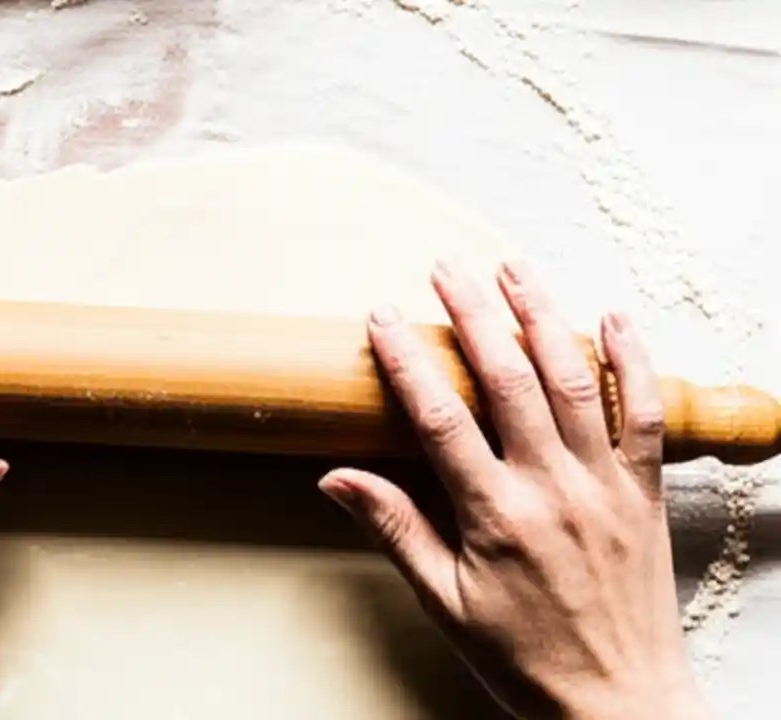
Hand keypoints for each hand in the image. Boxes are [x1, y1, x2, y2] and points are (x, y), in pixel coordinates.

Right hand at [320, 260, 710, 719]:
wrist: (620, 704)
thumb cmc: (525, 659)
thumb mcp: (444, 603)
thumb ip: (395, 530)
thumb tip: (336, 478)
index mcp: (496, 516)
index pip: (441, 418)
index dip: (407, 360)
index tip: (381, 317)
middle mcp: (554, 488)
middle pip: (510, 378)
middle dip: (473, 314)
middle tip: (445, 269)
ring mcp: (606, 484)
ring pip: (575, 379)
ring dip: (543, 316)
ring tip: (514, 268)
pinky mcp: (643, 491)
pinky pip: (644, 412)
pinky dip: (633, 359)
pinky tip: (613, 317)